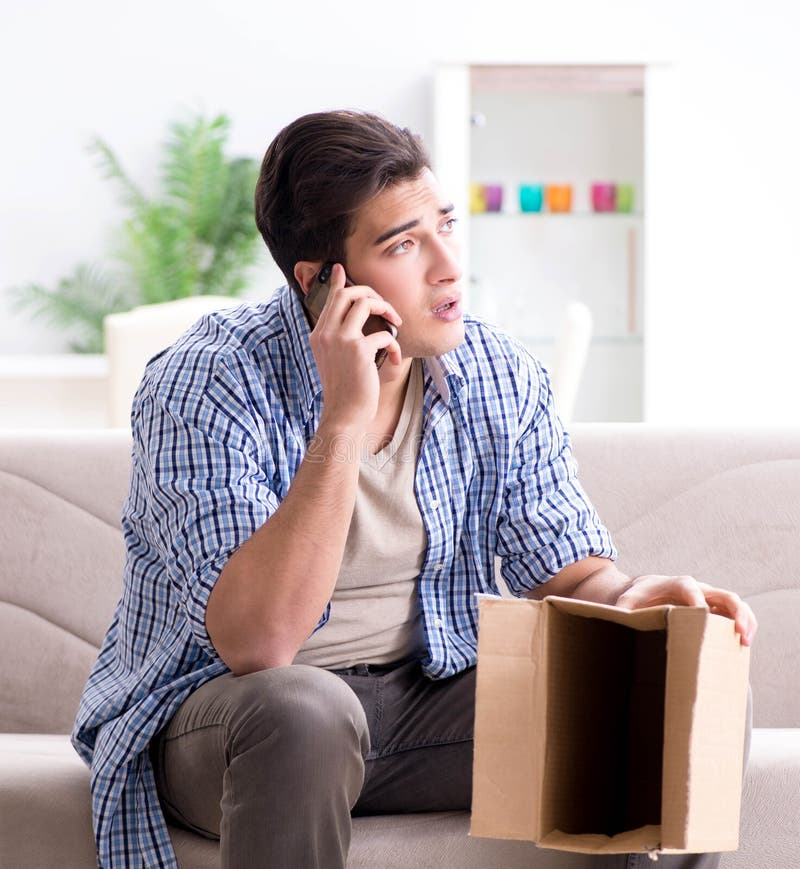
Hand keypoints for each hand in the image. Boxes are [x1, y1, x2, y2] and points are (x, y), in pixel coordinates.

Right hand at [309, 264, 401, 436]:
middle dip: (371, 293)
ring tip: (395, 324)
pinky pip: (384, 334)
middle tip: (386, 307)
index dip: (339, 282)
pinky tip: (392, 360)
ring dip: (386, 309)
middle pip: (348, 293)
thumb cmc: (345, 390)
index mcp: (318, 335)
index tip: (341, 269)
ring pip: (365, 303)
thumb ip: (341, 338)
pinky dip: (393, 346)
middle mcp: (326, 333)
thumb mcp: (336, 360)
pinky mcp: (358, 350)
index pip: (330, 299)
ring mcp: (340, 340)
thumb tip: (355, 319)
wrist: (344, 415)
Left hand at [615, 574, 756, 645]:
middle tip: (740, 633)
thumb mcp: (627, 601)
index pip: (691, 590)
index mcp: (677, 584)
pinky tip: (743, 644)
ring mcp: (710, 597)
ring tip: (746, 642)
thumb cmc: (637, 597)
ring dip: (745, 620)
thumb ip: (623, 609)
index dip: (699, 602)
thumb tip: (614, 620)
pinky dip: (744, 625)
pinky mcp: (715, 608)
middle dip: (735, 612)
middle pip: (723, 594)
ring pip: (735, 603)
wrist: (646, 590)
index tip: (703, 618)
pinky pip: (736, 613)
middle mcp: (698, 588)